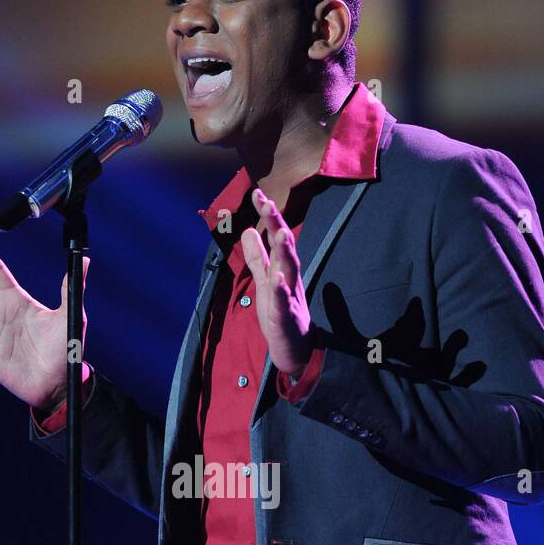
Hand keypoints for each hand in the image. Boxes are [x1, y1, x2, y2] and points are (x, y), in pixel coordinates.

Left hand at [240, 188, 312, 376]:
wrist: (295, 351)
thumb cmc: (281, 315)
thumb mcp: (264, 283)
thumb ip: (257, 258)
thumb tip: (248, 230)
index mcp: (283, 269)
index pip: (275, 237)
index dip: (268, 216)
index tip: (257, 193)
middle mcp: (290, 279)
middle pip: (285, 247)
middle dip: (277, 224)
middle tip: (268, 201)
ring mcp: (290, 298)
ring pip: (289, 271)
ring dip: (285, 251)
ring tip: (279, 231)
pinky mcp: (286, 319)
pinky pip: (284, 303)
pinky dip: (281, 290)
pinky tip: (277, 278)